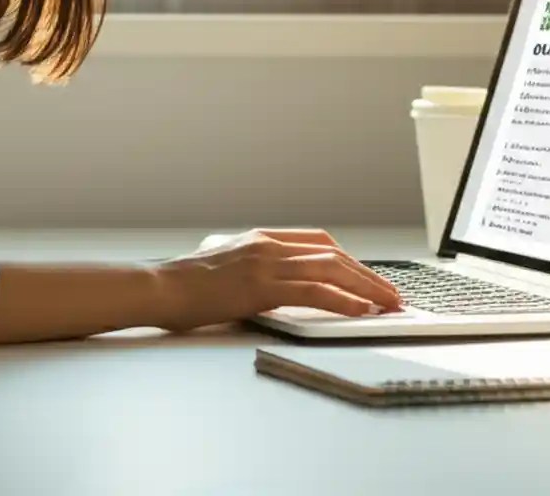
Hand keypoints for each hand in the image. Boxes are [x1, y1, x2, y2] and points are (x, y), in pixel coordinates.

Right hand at [154, 228, 403, 331]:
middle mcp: (267, 244)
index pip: (319, 242)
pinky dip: (343, 300)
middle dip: (368, 274)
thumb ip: (254, 271)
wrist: (158, 288)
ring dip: (366, 287)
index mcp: (260, 238)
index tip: (367, 277)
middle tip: (391, 293)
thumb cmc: (185, 286)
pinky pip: (314, 291)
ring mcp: (265, 263)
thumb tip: (279, 288)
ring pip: (331, 269)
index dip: (349, 260)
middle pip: (333, 254)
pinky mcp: (260, 286)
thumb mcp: (225, 268)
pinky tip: (360, 310)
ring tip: (388, 304)